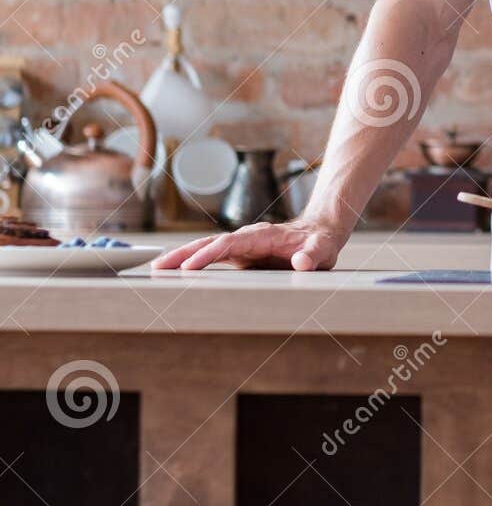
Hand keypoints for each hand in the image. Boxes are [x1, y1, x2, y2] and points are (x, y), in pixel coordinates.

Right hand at [152, 218, 347, 272]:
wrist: (320, 233)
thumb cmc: (320, 242)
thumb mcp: (322, 249)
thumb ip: (312, 256)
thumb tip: (302, 263)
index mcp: (262, 236)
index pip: (229, 244)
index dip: (208, 255)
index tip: (188, 267)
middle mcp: (247, 238)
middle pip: (209, 243)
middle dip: (182, 253)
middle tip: (156, 266)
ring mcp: (242, 246)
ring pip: (206, 249)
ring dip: (181, 257)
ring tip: (156, 268)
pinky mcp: (241, 256)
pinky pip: (213, 258)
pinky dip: (193, 262)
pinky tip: (176, 271)